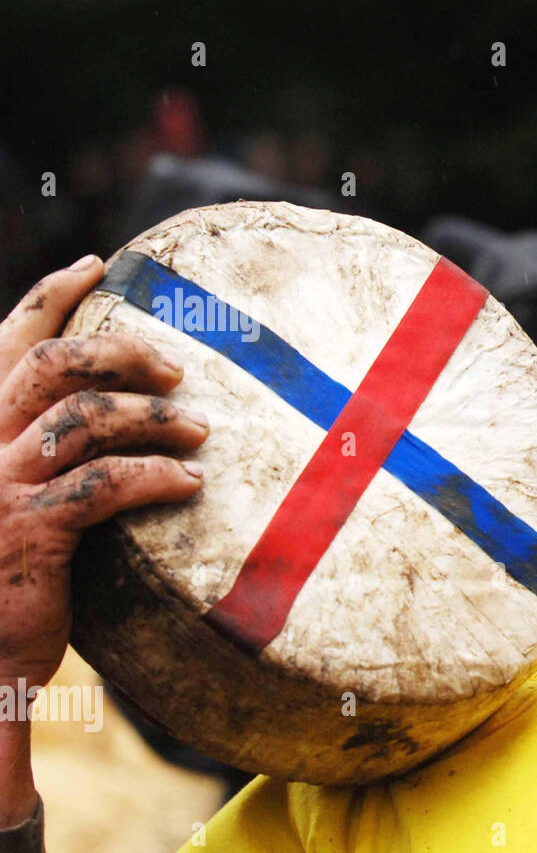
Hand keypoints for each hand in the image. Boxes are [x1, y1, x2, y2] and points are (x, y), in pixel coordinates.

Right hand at [0, 255, 208, 823]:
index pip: (3, 342)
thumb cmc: (0, 588)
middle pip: (47, 362)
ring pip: (82, 416)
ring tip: (199, 429)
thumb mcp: (9, 506)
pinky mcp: (25, 532)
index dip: (48, 297)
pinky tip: (189, 484)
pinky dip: (154, 474)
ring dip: (152, 415)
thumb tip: (114, 422)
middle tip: (176, 367)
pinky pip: (102, 482)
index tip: (98, 264)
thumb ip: (42, 456)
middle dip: (119, 349)